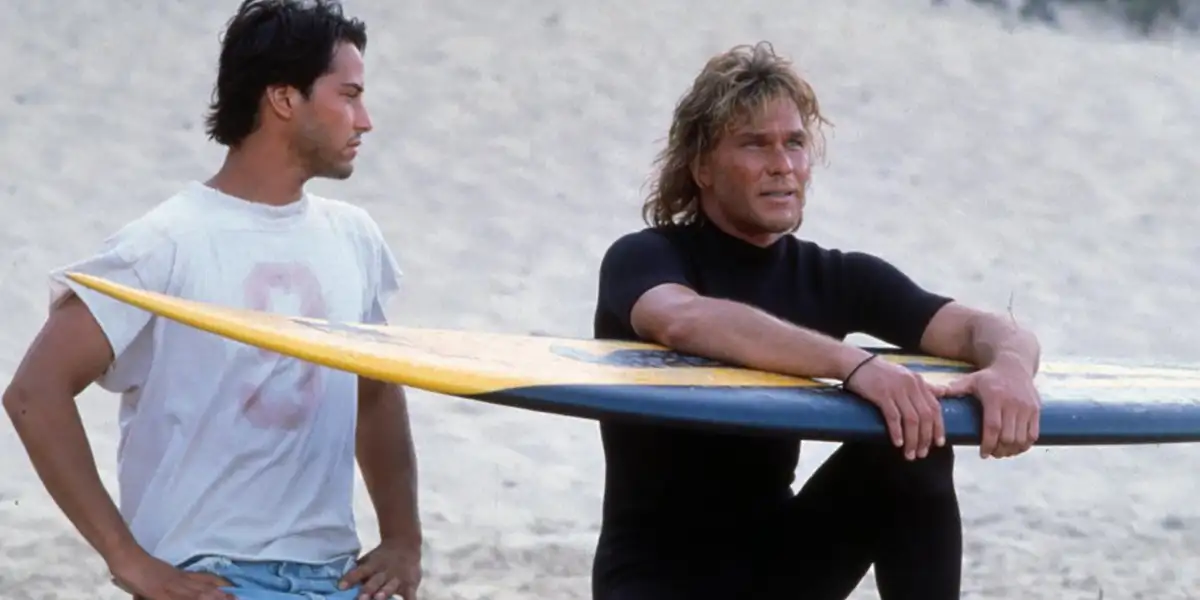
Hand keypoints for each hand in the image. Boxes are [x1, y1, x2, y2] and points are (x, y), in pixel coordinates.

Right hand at [109, 549, 233, 599]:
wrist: (127, 557)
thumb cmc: (139, 567)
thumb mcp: (157, 576)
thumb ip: (168, 583)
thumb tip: (172, 586)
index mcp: (179, 575)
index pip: (203, 579)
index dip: (219, 583)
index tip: (233, 587)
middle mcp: (179, 579)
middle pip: (204, 587)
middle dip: (221, 594)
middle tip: (237, 597)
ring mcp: (171, 586)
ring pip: (195, 594)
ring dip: (211, 597)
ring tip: (228, 599)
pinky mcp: (160, 593)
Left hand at [339, 537, 421, 599]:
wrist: (404, 544)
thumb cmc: (381, 558)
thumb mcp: (368, 560)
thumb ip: (357, 571)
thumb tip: (338, 584)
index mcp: (373, 565)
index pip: (360, 571)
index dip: (351, 578)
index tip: (341, 586)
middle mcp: (385, 572)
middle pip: (375, 581)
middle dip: (368, 590)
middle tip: (360, 598)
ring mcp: (398, 579)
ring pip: (391, 587)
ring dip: (384, 593)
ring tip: (378, 598)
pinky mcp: (411, 584)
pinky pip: (411, 596)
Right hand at [842, 354, 945, 460]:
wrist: (855, 363)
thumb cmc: (880, 372)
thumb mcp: (905, 375)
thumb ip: (924, 386)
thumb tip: (944, 392)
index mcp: (918, 382)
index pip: (935, 407)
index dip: (939, 427)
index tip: (939, 443)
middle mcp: (911, 385)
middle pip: (925, 416)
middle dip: (925, 438)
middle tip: (921, 453)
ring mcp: (896, 389)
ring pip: (911, 419)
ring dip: (912, 440)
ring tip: (909, 454)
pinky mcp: (881, 394)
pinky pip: (893, 416)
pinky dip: (897, 431)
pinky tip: (898, 443)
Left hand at [941, 354, 1040, 458]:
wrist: (1014, 365)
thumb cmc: (989, 377)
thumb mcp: (971, 380)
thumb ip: (954, 388)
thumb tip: (934, 393)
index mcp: (994, 397)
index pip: (992, 427)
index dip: (988, 444)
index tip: (983, 454)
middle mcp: (1013, 403)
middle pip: (1008, 436)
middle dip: (999, 450)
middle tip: (992, 454)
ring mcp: (1027, 407)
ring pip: (1021, 438)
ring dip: (1012, 450)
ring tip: (1002, 452)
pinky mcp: (1036, 410)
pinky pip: (1033, 434)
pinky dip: (1025, 445)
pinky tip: (1016, 448)